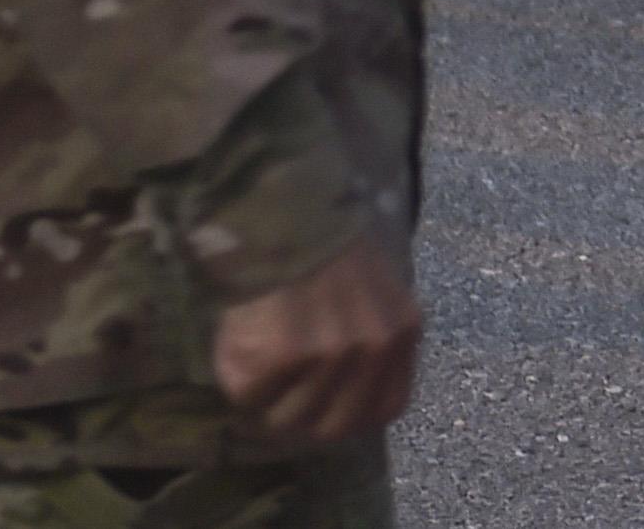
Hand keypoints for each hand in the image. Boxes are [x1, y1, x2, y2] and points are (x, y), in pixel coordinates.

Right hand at [212, 235, 422, 452]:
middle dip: (304, 420)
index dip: (351, 417)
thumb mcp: (379, 295)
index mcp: (402, 333)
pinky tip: (246, 345)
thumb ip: (376, 344)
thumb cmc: (327, 255)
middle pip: (334, 427)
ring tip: (262, 363)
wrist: (282, 216)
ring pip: (289, 420)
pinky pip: (251, 397)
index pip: (386, 410)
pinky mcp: (277, 356)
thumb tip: (350, 397)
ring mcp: (326, 355)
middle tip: (282, 399)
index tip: (325, 409)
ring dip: (269, 402)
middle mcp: (371, 349)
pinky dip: (241, 381)